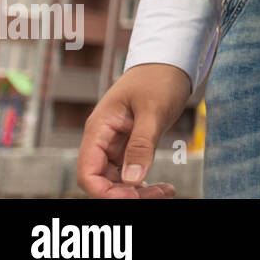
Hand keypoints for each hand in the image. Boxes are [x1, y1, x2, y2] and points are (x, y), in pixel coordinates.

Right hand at [77, 63, 191, 198]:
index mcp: (99, 129)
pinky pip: (132, 170)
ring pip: (119, 179)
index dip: (103, 192)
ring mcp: (117, 143)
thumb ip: (142, 144)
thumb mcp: (153, 110)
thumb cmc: (159, 77)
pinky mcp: (132, 144)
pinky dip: (146, 181)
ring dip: (139, 190)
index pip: (88, 172)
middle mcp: (103, 139)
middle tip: (158, 196)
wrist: (171, 60)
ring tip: (166, 192)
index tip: (131, 198)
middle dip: (126, 193)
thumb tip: (132, 180)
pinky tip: (165, 188)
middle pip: (103, 180)